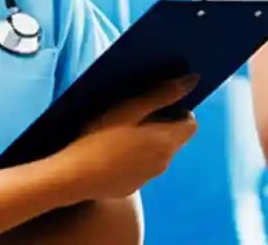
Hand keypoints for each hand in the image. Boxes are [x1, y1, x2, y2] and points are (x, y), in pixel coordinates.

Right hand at [51, 75, 199, 201]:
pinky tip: (110, 152)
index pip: (191, 123)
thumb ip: (161, 94)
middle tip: (133, 112)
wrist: (74, 177)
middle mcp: (164, 162)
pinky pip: (141, 168)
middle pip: (174, 138)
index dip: (177, 109)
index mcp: (166, 141)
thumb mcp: (129, 109)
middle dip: (161, 124)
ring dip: (147, 141)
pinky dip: (134, 158)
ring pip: (157, 153)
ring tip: (118, 131)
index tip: (156, 101)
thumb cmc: (100, 137)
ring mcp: (148, 177)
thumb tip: (193, 80)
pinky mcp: (132, 187)